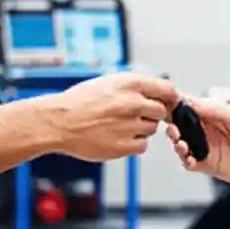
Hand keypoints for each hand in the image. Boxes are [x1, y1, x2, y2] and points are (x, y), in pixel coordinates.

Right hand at [46, 72, 179, 161]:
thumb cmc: (81, 101)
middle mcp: (133, 103)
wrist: (59, 121)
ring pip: (151, 129)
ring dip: (141, 129)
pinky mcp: (123, 146)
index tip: (168, 103)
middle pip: (161, 111)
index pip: (167, 90)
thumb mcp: (109, 82)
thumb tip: (158, 93)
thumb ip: (135, 87)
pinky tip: (117, 137)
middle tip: (136, 116)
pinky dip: (134, 143)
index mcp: (130, 84)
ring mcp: (129, 126)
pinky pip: (142, 146)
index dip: (170, 98)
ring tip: (119, 125)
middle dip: (152, 114)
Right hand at [165, 96, 229, 200]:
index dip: (179, 104)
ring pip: (181, 142)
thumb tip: (193, 102)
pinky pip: (188, 161)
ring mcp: (206, 148)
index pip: (192, 105)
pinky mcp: (206, 165)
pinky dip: (184, 159)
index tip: (169, 103)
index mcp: (216, 115)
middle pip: (181, 123)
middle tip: (171, 127)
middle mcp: (208, 130)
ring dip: (176, 141)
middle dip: (172, 123)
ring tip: (179, 142)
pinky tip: (188, 158)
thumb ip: (216, 110)